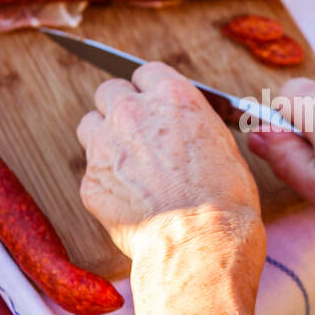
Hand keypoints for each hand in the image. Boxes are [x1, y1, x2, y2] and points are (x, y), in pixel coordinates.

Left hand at [77, 62, 261, 261]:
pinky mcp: (91, 182)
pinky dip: (105, 180)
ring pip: (90, 125)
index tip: (152, 103)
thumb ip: (192, 126)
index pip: (146, 73)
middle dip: (120, 108)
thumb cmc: (224, 200)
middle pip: (109, 91)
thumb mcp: (222, 146)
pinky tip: (128, 198)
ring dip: (104, 137)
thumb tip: (185, 131)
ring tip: (126, 162)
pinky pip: (91, 170)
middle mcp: (133, 113)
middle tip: (136, 134)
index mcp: (171, 97)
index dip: (149, 90)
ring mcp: (106, 146)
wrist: (200, 242)